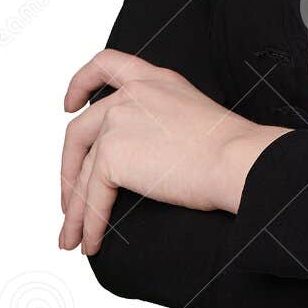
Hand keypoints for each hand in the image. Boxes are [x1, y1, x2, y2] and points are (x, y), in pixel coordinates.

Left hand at [58, 49, 292, 255]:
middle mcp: (132, 95)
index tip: (69, 105)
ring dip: (77, 209)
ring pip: (82, 171)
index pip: (106, 65)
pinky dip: (90, 223)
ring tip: (74, 238)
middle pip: (80, 130)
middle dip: (69, 170)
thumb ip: (160, 121)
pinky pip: (93, 196)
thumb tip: (142, 156)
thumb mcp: (192, 115)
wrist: (239, 160)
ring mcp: (119, 121)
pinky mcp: (113, 154)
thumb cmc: (233, 149)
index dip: (80, 84)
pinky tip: (92, 241)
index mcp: (155, 80)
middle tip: (69, 200)